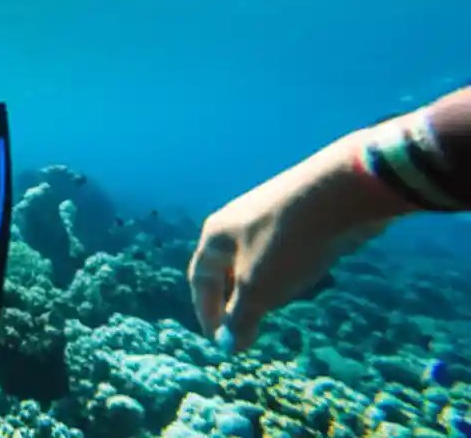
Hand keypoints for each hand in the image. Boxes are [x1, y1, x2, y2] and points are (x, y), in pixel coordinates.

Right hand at [187, 132, 410, 352]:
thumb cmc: (288, 244)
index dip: (206, 313)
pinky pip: (279, 250)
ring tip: (272, 308)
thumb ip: (239, 319)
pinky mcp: (296, 215)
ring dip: (257, 287)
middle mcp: (234, 223)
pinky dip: (281, 271)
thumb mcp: (259, 289)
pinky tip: (300, 279)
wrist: (340, 195)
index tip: (221, 341)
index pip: (199, 281)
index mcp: (215, 236)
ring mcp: (266, 216)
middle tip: (245, 329)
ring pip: (253, 259)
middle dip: (232, 301)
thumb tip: (227, 346)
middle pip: (225, 269)